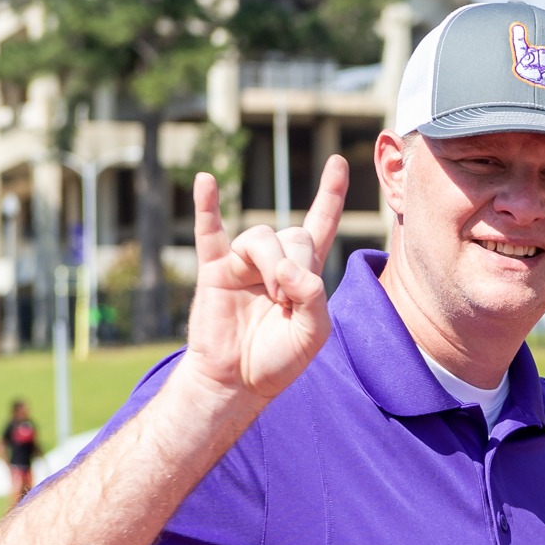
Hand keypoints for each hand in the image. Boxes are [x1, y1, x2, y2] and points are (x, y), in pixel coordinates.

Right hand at [181, 156, 348, 401]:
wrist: (237, 381)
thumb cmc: (279, 360)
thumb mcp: (314, 333)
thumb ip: (313, 296)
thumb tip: (286, 267)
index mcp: (304, 274)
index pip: (321, 225)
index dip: (331, 195)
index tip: (339, 163)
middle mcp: (275, 262)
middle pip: (295, 234)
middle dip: (297, 263)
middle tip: (287, 301)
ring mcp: (243, 263)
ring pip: (261, 236)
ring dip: (270, 263)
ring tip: (271, 297)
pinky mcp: (214, 269)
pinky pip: (209, 231)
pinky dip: (207, 205)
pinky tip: (204, 180)